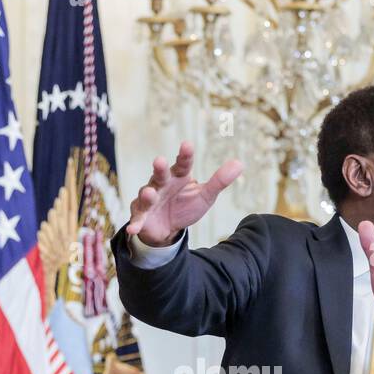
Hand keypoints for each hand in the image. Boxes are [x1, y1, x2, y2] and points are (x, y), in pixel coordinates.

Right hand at [125, 141, 242, 247]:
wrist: (168, 228)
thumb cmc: (186, 205)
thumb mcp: (205, 195)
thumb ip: (219, 181)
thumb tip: (240, 163)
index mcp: (178, 177)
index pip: (183, 164)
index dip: (185, 156)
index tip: (187, 145)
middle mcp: (161, 184)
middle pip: (160, 175)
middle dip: (159, 169)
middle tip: (159, 161)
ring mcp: (149, 200)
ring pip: (147, 195)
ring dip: (147, 194)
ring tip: (150, 192)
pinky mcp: (142, 216)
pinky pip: (138, 219)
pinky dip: (135, 223)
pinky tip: (133, 228)